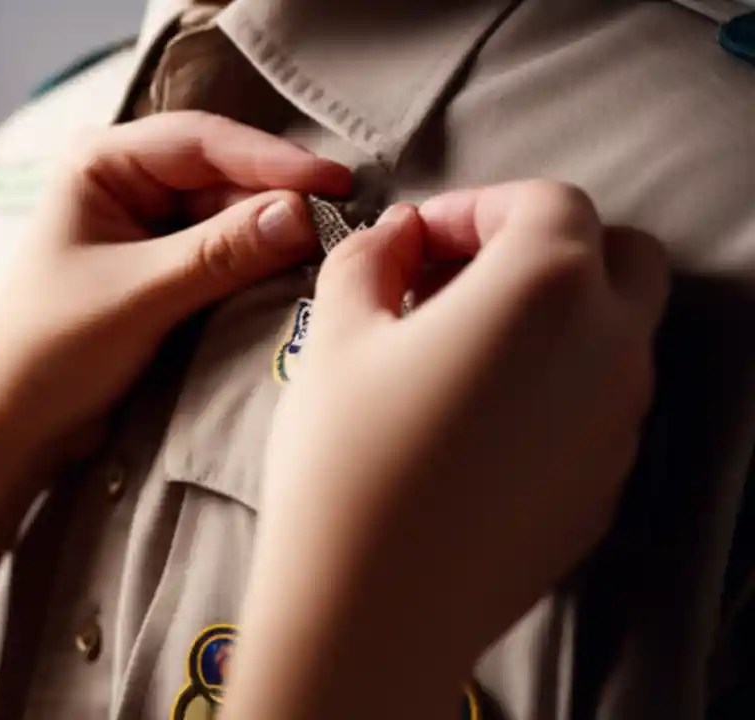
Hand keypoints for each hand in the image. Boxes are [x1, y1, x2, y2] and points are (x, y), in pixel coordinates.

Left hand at [0, 111, 349, 452]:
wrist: (13, 423)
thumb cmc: (50, 349)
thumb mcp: (140, 295)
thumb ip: (221, 253)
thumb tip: (303, 215)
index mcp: (100, 163)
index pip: (200, 141)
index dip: (271, 159)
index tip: (334, 182)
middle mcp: (125, 182)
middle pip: (222, 174)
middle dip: (279, 196)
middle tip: (346, 220)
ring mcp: (146, 225)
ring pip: (229, 213)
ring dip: (274, 229)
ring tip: (332, 244)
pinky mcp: (162, 268)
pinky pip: (224, 250)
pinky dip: (257, 259)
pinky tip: (296, 268)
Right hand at [227, 181, 668, 718]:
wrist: (373, 606)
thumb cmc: (347, 458)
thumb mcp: (335, 333)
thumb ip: (370, 256)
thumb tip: (398, 238)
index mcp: (547, 287)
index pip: (547, 201)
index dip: (477, 206)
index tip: (418, 241)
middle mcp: (611, 347)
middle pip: (618, 257)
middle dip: (545, 247)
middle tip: (460, 279)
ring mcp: (620, 424)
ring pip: (616, 334)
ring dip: (552, 317)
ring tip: (457, 353)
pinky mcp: (607, 487)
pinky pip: (599, 407)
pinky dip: (555, 386)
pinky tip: (476, 423)